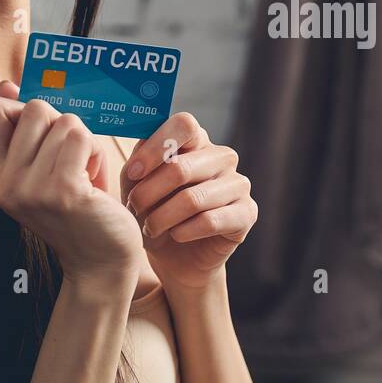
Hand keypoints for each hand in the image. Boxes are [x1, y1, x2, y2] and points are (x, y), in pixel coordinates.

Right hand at [0, 80, 143, 285]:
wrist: (99, 258)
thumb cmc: (75, 205)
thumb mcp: (40, 164)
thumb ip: (21, 125)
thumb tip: (4, 85)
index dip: (26, 112)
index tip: (44, 141)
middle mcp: (0, 183)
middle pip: (34, 107)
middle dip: (62, 126)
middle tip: (69, 164)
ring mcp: (28, 189)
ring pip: (64, 121)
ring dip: (84, 143)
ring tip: (82, 176)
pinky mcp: (61, 190)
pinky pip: (82, 137)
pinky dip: (95, 154)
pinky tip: (93, 183)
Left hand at [121, 112, 256, 292]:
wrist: (175, 258)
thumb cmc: (155, 214)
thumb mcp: (137, 187)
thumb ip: (138, 163)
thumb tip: (142, 146)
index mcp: (196, 142)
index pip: (184, 124)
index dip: (155, 147)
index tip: (134, 172)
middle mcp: (222, 157)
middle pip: (182, 166)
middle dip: (149, 193)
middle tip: (135, 208)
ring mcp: (238, 184)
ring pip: (194, 198)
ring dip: (162, 217)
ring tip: (151, 228)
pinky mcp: (247, 213)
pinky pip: (211, 220)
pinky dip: (184, 232)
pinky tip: (176, 236)